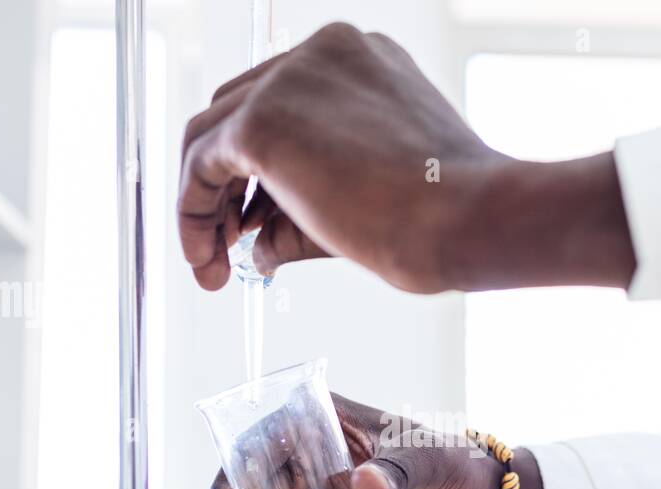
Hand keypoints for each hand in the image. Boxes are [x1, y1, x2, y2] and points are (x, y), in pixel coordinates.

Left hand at [179, 22, 634, 293]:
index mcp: (357, 60)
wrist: (467, 214)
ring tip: (213, 263)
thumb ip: (308, 211)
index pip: (283, 104)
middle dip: (228, 184)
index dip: (261, 170)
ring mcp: (289, 80)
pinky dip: (193, 213)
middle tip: (230, 243)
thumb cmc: (447, 214)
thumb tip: (259, 247)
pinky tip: (207, 259)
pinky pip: (199, 165)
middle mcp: (320, 54)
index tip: (257, 222)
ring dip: (204, 203)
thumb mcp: (371, 197)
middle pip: (239, 110)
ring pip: (211, 134)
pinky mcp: (263, 121)